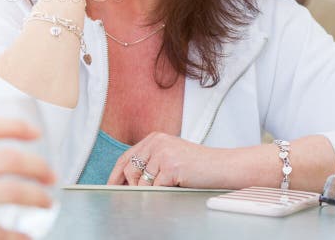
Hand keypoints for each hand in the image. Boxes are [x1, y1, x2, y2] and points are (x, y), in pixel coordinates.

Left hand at [107, 132, 225, 187]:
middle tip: (137, 196)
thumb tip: (129, 180)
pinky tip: (174, 188)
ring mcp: (163, 153)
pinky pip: (156, 188)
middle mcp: (156, 142)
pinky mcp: (171, 166)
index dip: (116, 174)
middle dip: (132, 186)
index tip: (110, 186)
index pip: (126, 157)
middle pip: (130, 170)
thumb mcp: (171, 156)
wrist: (224, 166)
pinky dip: (162, 193)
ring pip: (142, 182)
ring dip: (151, 191)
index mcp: (154, 138)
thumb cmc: (199, 165)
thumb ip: (151, 162)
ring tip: (167, 188)